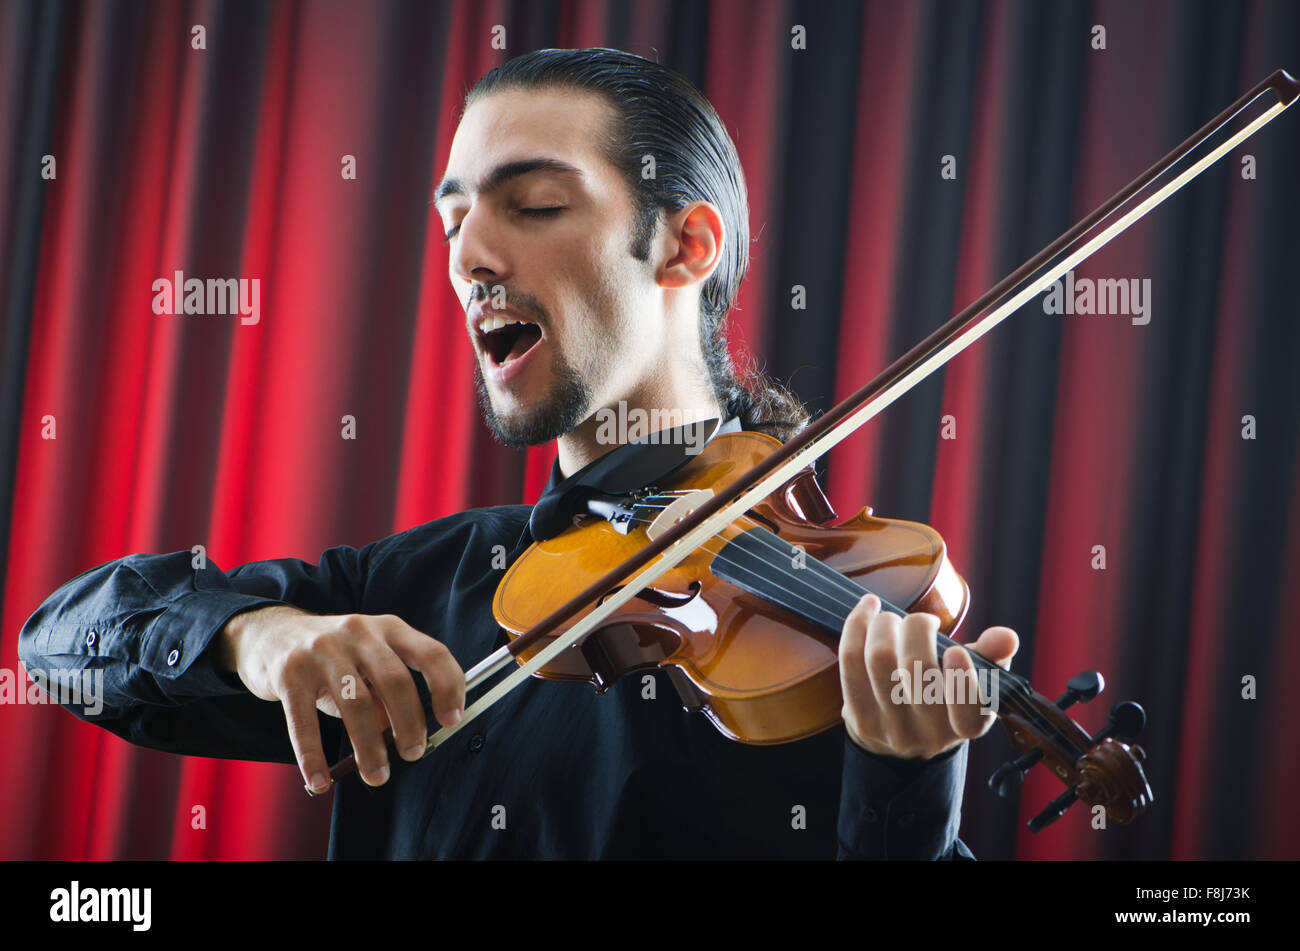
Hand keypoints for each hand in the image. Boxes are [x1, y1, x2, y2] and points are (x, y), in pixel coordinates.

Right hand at [217, 606, 464, 791]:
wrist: (270, 634)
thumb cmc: (333, 657)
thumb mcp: (368, 662)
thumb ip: (389, 693)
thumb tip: (408, 735)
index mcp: (389, 628)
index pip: (432, 653)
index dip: (448, 686)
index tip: (452, 720)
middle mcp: (359, 632)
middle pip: (394, 680)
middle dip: (410, 723)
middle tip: (414, 753)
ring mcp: (322, 650)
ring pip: (355, 703)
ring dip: (369, 747)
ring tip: (377, 775)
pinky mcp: (289, 672)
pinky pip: (304, 721)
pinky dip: (314, 756)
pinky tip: (321, 780)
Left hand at [838, 594, 1017, 759]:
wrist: (899, 737)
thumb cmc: (943, 697)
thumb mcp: (976, 682)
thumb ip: (991, 657)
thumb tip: (1007, 637)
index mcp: (968, 726)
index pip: (970, 713)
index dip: (962, 679)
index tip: (954, 650)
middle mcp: (930, 734)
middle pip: (917, 670)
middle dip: (916, 628)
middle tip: (921, 621)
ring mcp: (892, 729)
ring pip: (880, 660)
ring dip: (885, 624)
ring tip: (892, 619)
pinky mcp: (859, 719)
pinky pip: (851, 662)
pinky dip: (857, 626)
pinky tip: (867, 608)